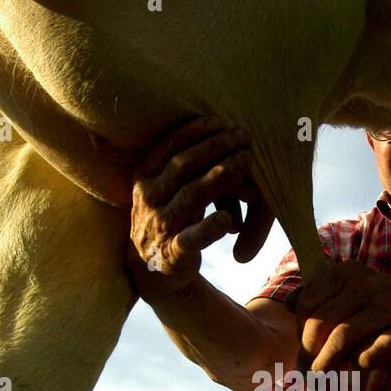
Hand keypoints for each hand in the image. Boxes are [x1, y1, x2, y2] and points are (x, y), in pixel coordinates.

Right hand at [127, 117, 271, 298]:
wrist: (151, 270)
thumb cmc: (168, 217)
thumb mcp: (167, 188)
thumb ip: (187, 167)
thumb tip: (225, 139)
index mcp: (144, 178)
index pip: (167, 148)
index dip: (194, 132)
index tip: (219, 120)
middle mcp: (148, 200)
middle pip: (183, 167)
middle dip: (214, 148)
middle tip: (242, 136)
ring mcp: (159, 226)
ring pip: (191, 196)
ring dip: (221, 176)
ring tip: (246, 161)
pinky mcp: (173, 254)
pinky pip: (192, 239)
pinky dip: (210, 228)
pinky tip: (228, 219)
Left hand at [295, 259, 390, 371]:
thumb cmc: (386, 306)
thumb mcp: (353, 292)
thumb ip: (321, 296)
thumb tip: (287, 303)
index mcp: (348, 272)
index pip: (308, 303)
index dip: (300, 330)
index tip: (304, 348)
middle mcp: (366, 284)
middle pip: (322, 322)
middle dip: (309, 352)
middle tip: (305, 372)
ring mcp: (387, 306)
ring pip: (343, 337)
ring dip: (326, 363)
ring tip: (320, 378)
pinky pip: (372, 352)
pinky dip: (359, 364)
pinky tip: (357, 366)